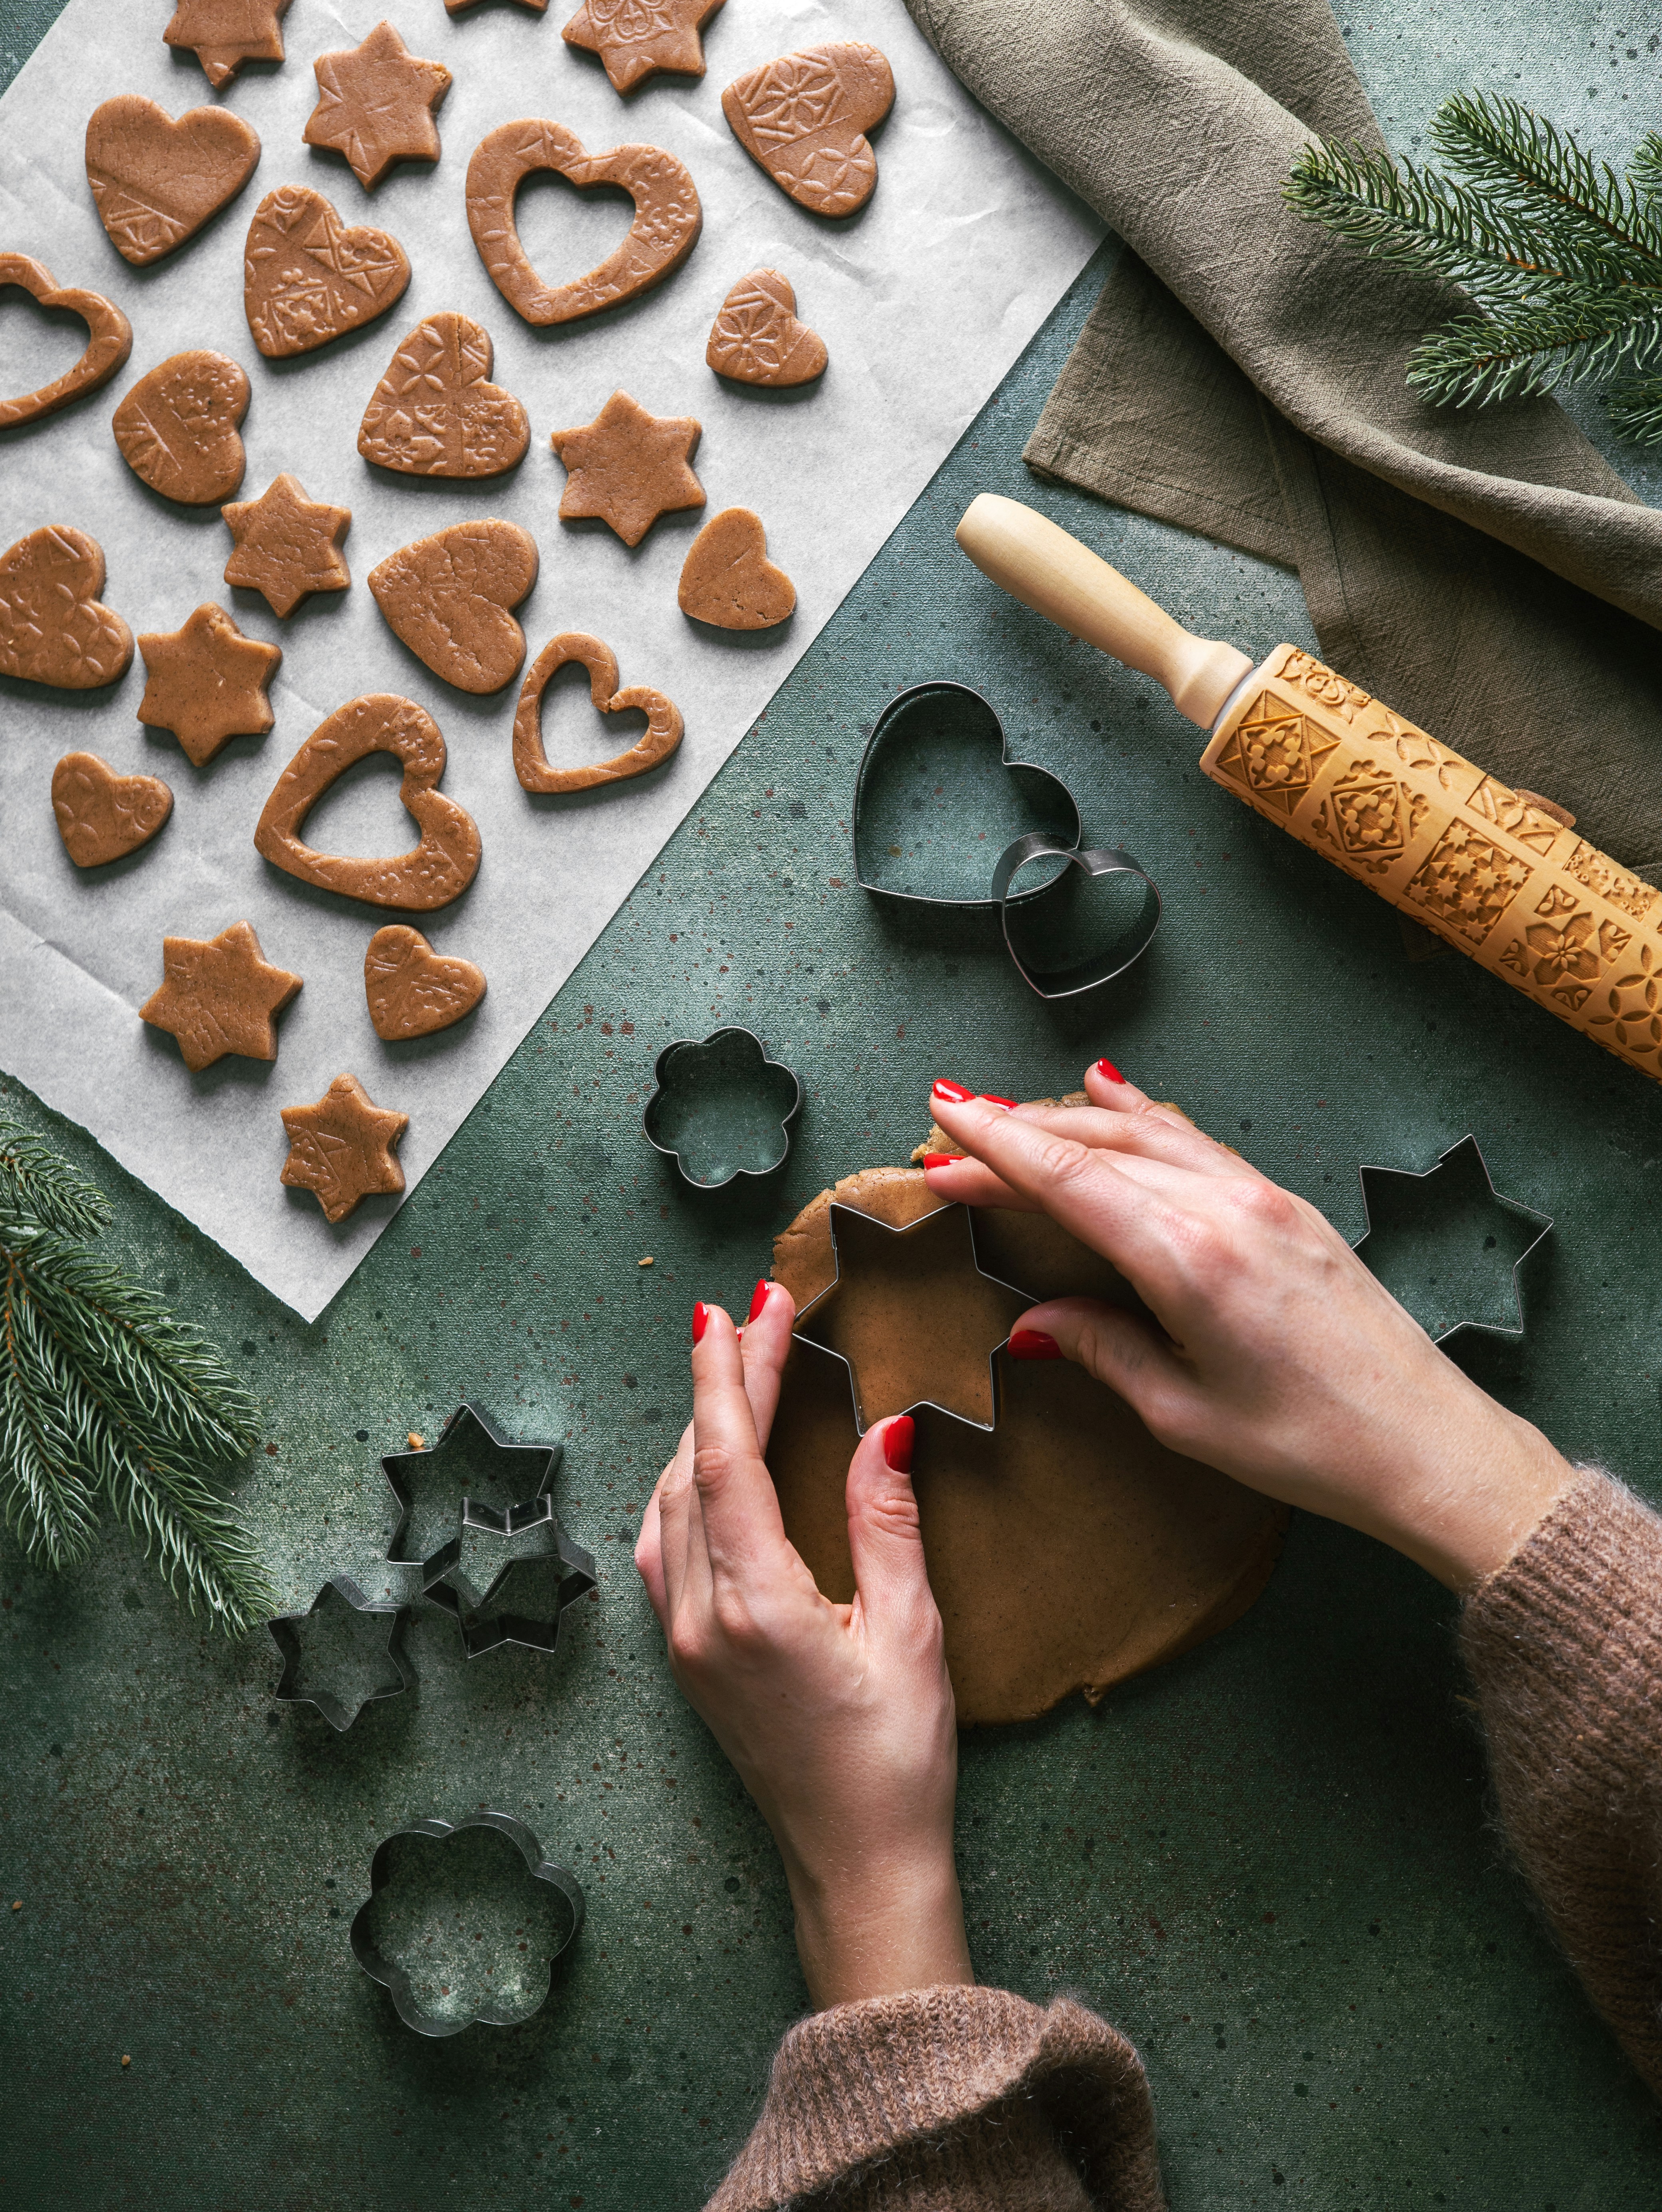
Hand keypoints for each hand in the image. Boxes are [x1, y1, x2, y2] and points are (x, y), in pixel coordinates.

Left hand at [635, 1282, 972, 2009]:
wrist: (857, 1868)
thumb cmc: (895, 1764)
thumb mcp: (910, 1634)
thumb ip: (886, 1524)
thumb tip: (886, 1430)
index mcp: (754, 1606)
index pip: (727, 1458)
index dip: (733, 1374)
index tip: (745, 1308)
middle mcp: (700, 1618)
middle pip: (693, 1469)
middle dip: (719, 1384)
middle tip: (753, 1314)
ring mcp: (685, 1641)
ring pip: (669, 1505)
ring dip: (698, 1431)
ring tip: (736, 1370)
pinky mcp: (690, 1659)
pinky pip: (666, 1547)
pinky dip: (686, 1485)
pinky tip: (710, 1465)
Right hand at [923, 1063, 1573, 1590]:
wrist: (1429, 1445)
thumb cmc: (1312, 1447)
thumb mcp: (1185, 1414)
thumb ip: (1103, 1351)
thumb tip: (1033, 1321)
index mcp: (1189, 1260)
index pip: (1068, 1178)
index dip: (994, 1147)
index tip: (940, 1119)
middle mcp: (1225, 1210)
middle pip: (1096, 1146)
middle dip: (1015, 1129)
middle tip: (947, 1120)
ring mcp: (1263, 1199)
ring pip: (1146, 1132)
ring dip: (1071, 1117)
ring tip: (1009, 1110)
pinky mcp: (1289, 1206)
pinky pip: (1197, 1141)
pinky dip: (1143, 1117)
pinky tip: (1115, 1095)